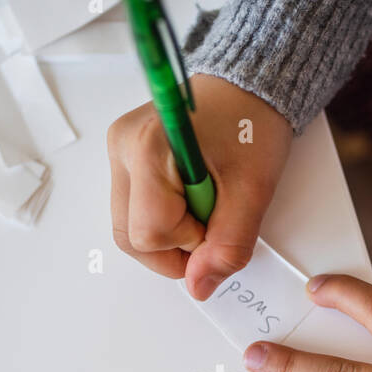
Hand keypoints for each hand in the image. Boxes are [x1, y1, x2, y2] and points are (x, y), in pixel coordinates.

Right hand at [107, 74, 292, 300]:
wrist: (249, 85)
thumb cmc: (252, 124)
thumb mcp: (253, 191)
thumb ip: (227, 245)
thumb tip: (199, 287)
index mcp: (148, 147)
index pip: (150, 233)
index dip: (189, 243)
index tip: (218, 221)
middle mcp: (122, 147)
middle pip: (130, 237)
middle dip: (174, 246)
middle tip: (210, 222)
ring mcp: (117, 150)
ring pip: (128, 228)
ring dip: (167, 234)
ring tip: (201, 206)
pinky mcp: (123, 155)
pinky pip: (133, 210)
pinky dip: (161, 217)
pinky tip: (187, 197)